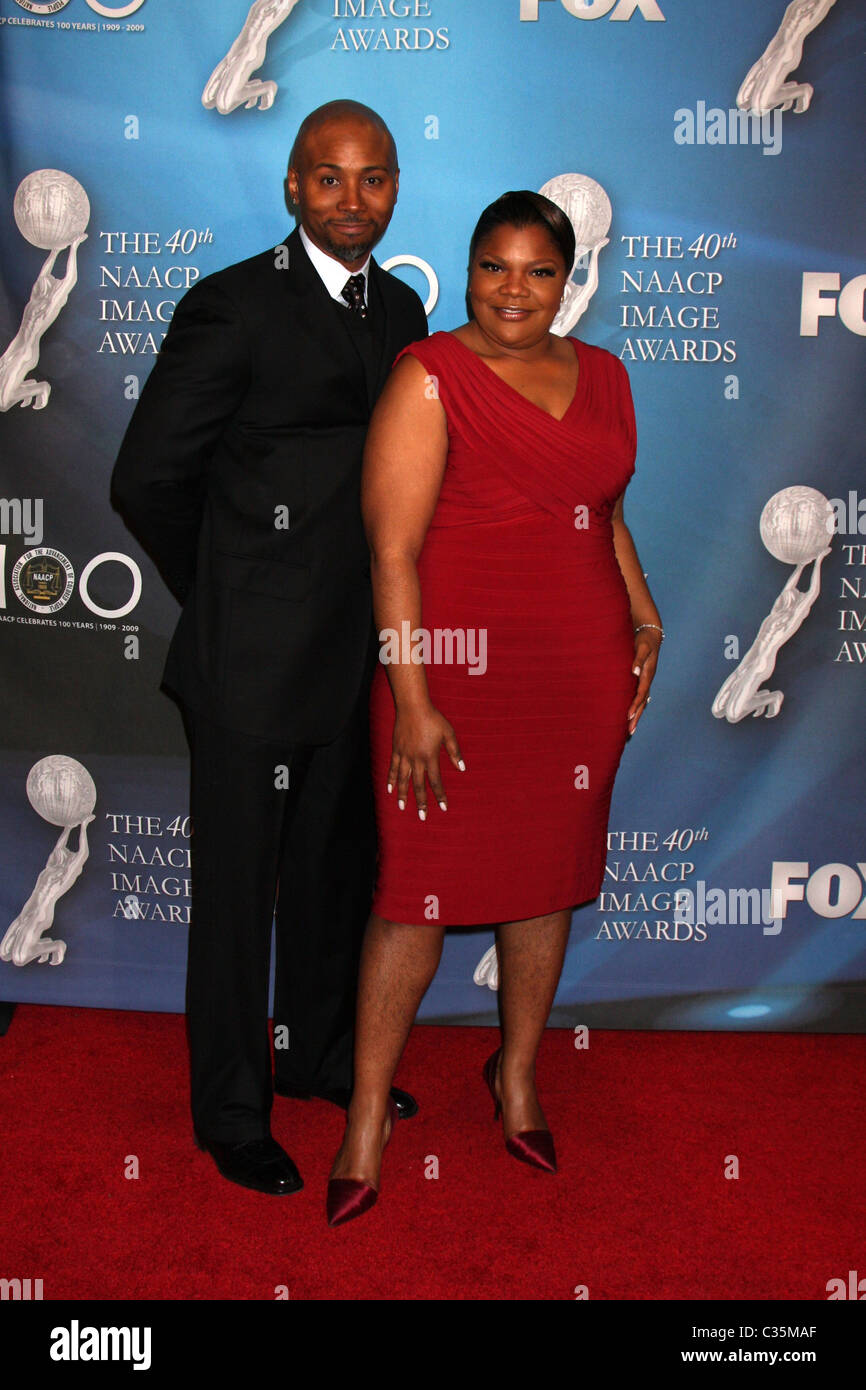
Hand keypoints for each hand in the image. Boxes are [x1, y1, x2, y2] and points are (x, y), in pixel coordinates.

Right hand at [388, 702, 464, 819]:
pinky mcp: (396, 750)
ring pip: (402, 780)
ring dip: (403, 795)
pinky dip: (391, 780)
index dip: (440, 795)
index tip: (443, 807)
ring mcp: (404, 755)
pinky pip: (392, 768)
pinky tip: (389, 790)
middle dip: (421, 802)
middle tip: (422, 817)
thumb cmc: (433, 718)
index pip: (436, 781)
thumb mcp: (448, 733)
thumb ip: (455, 752)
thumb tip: (462, 768)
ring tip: (402, 808)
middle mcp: (416, 759)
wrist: (413, 707)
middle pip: (419, 785)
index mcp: (430, 756)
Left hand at [627, 630, 660, 733]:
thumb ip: (637, 659)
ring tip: (631, 729)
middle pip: (643, 703)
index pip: (640, 694)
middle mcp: (648, 680)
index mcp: (647, 674)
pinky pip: (641, 697)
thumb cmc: (644, 640)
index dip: (634, 706)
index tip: (628, 717)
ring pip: (642, 702)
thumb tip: (633, 672)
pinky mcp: (643, 679)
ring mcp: (646, 681)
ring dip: (637, 715)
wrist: (651, 635)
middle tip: (630, 732)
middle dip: (637, 717)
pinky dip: (637, 707)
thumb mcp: (641, 647)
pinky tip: (633, 714)